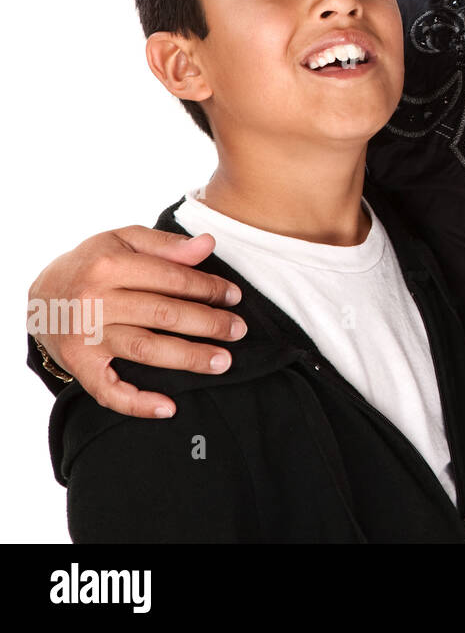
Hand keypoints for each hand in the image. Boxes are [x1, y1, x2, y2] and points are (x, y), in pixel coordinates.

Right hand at [27, 226, 245, 418]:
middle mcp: (95, 301)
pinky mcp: (79, 364)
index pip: (172, 279)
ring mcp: (86, 336)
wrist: (42, 295)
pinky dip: (137, 403)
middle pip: (164, 314)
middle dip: (208, 323)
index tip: (235, 297)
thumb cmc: (94, 263)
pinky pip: (108, 390)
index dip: (208, 288)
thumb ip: (166, 244)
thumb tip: (208, 244)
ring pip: (146, 349)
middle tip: (239, 330)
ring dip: (189, 358)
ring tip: (223, 362)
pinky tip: (168, 408)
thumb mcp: (124, 240)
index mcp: (109, 265)